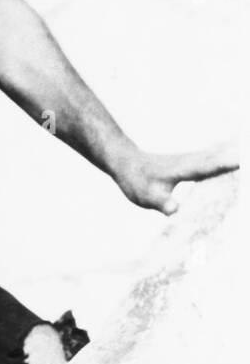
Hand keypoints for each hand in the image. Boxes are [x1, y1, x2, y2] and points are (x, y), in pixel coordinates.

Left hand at [114, 140, 238, 214]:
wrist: (126, 161)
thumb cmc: (135, 178)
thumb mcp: (145, 195)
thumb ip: (160, 202)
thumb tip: (175, 210)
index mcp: (185, 168)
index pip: (210, 166)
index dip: (227, 164)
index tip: (242, 159)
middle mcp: (194, 161)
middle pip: (224, 157)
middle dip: (240, 157)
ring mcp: (196, 160)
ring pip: (223, 155)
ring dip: (238, 155)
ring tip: (247, 152)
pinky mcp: (196, 163)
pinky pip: (219, 160)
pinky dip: (231, 158)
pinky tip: (239, 157)